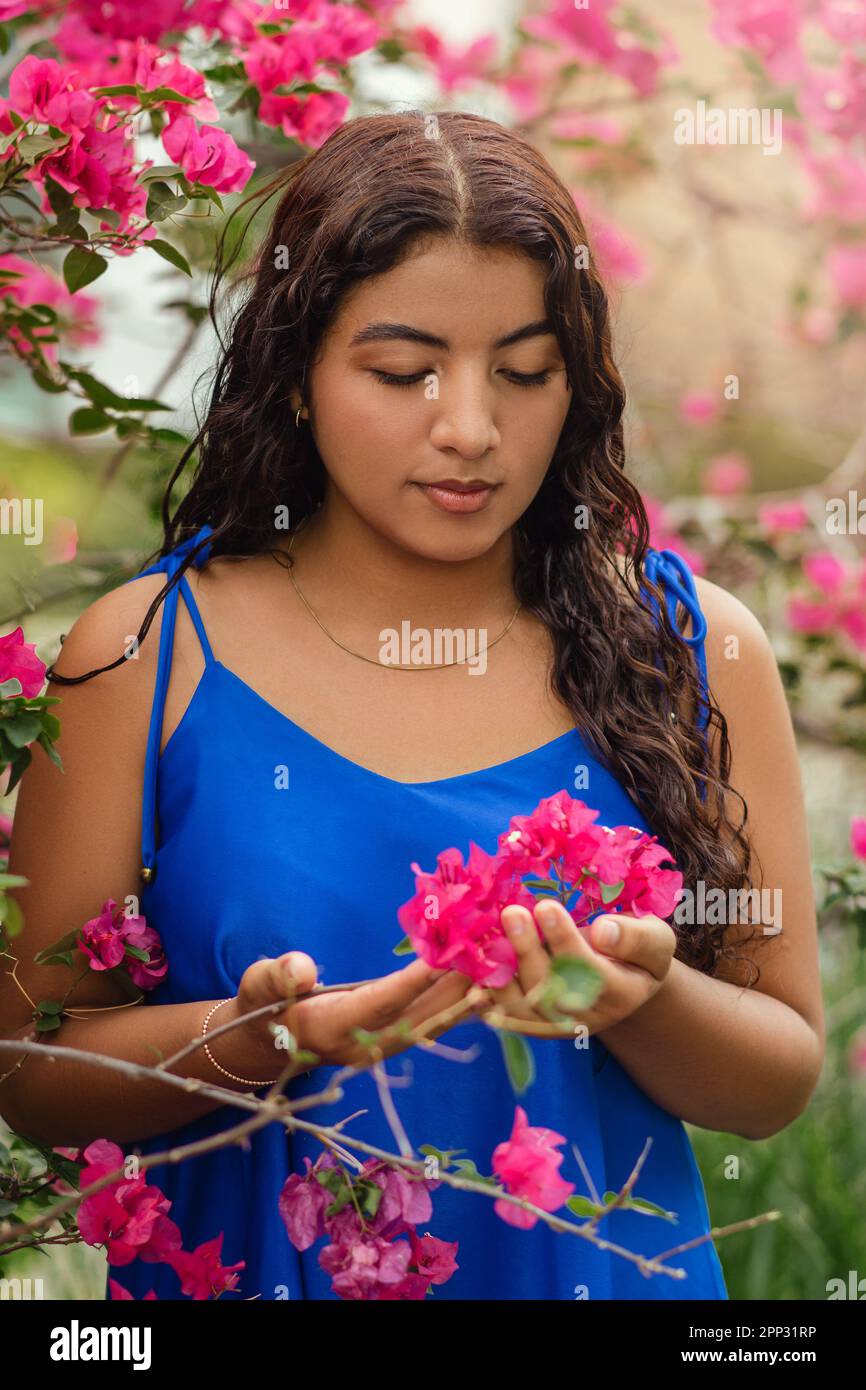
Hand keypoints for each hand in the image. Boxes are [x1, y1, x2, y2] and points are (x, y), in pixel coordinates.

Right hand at [236, 950, 475, 1069]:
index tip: (446, 955)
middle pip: (421, 1015)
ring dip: (468, 993)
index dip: (414, 981)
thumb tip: (300, 970)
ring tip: (502, 962)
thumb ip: (278, 977)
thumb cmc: (261, 1005)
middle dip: (459, 986)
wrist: (268, 1041)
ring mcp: (382, 1046)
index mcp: (332, 1029)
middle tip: (493, 954)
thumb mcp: (259, 986)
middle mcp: (365, 1044)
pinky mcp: (393, 1040)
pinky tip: (486, 977)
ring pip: (434, 1020)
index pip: (382, 1003)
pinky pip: (432, 1020)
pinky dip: (458, 999)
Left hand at [471, 899, 675, 1038]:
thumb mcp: (655, 940)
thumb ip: (636, 938)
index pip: (591, 973)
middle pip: (551, 991)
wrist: (623, 980)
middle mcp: (588, 1016)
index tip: (547, 906)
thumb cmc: (638, 951)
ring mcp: (557, 1025)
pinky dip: (486, 998)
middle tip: (511, 912)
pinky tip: (473, 972)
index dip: (566, 942)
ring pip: (522, 1009)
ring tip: (487, 938)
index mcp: (622, 993)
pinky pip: (505, 1016)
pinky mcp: (533, 1025)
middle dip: (527, 950)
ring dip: (500, 974)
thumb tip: (603, 932)